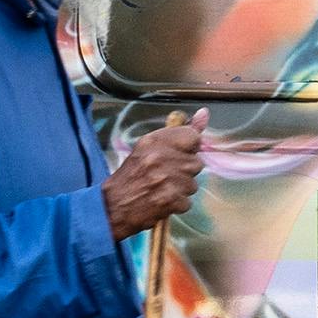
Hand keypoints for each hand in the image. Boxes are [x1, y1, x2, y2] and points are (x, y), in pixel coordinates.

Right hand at [103, 110, 209, 238]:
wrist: (113, 205)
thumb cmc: (131, 175)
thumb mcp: (148, 147)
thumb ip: (178, 132)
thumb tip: (204, 112)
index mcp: (154, 141)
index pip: (193, 137)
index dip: (189, 148)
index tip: (180, 154)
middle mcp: (161, 157)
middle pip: (196, 163)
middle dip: (184, 172)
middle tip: (165, 176)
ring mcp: (167, 179)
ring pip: (192, 185)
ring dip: (181, 190)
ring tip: (162, 189)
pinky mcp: (170, 200)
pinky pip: (187, 202)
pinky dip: (176, 205)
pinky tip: (161, 201)